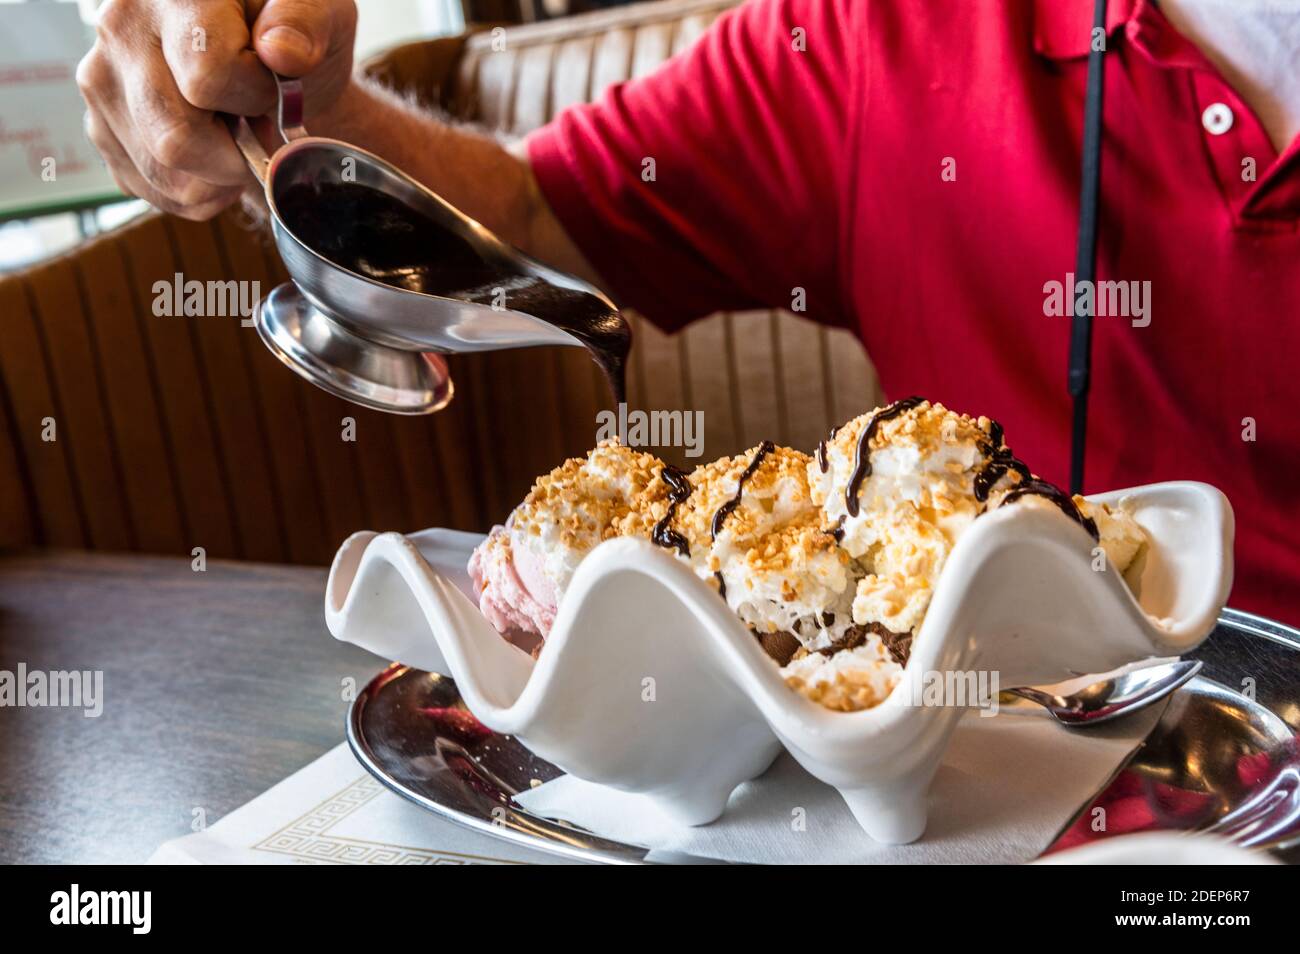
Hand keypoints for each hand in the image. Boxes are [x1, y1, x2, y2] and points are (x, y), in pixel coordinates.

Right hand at [78, 0, 357, 219]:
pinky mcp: (101, 127)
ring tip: (240, 138)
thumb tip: (281, 52)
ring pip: (164, 172)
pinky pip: (152, 189)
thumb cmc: (290, 35)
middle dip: (236, 154)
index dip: (255, 97)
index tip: (273, 87)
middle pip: (175, 138)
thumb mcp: (318, 15)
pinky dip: (200, 191)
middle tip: (259, 129)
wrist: (263, 57)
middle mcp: (121, 31)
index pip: (207, 78)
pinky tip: (218, 157)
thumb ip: (304, 26)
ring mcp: (102, 81)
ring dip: (220, 178)